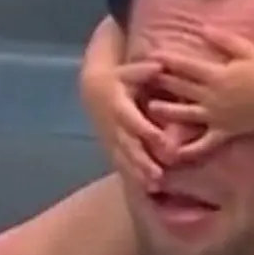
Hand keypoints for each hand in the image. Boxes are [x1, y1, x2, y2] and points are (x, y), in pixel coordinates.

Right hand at [82, 60, 169, 185]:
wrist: (92, 89)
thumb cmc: (118, 77)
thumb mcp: (127, 70)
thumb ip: (143, 70)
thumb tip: (158, 65)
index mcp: (117, 105)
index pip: (131, 120)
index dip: (144, 130)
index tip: (161, 141)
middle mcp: (113, 125)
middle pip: (127, 146)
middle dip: (142, 161)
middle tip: (159, 175)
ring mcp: (111, 139)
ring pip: (124, 159)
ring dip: (138, 173)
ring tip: (155, 186)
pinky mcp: (111, 147)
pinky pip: (121, 164)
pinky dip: (133, 177)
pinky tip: (147, 189)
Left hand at [153, 29, 253, 149]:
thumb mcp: (247, 50)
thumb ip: (224, 39)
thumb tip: (202, 28)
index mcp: (216, 75)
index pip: (186, 65)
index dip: (167, 60)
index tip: (150, 55)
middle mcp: (212, 95)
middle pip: (181, 87)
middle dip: (160, 82)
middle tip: (140, 79)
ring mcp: (216, 115)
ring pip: (185, 114)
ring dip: (167, 111)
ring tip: (150, 109)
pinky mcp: (223, 131)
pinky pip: (204, 143)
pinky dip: (190, 149)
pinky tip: (175, 153)